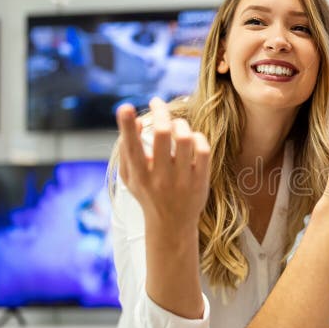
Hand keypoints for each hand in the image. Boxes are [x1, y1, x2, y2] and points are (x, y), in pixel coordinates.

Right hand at [116, 98, 210, 226]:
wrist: (172, 225)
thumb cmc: (148, 194)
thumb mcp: (130, 177)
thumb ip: (126, 150)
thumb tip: (134, 119)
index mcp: (139, 175)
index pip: (131, 147)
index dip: (126, 126)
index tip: (125, 107)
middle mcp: (159, 177)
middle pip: (161, 134)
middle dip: (159, 113)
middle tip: (157, 102)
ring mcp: (182, 179)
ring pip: (184, 138)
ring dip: (180, 124)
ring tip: (175, 124)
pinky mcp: (200, 180)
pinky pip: (203, 149)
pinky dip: (197, 137)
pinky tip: (192, 138)